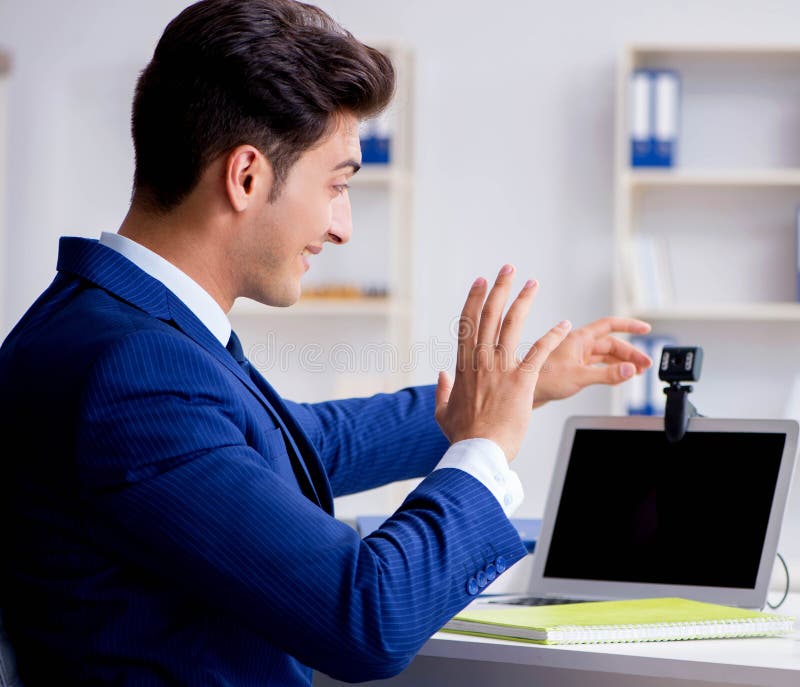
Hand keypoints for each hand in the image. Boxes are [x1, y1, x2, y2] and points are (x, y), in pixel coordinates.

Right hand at [434, 265, 570, 462]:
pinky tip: (564, 324)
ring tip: (533, 284)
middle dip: (499, 288)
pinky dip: (553, 335)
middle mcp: (480, 361)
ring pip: (512, 325)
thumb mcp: (442, 413)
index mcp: (463, 366)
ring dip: (523, 301)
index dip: (474, 300)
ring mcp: (501, 368)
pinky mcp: (522, 380)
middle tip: (507, 269)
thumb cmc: (462, 436)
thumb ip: (441, 391)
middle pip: (489, 315)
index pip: (467, 324)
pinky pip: (540, 350)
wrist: (478, 451)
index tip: (480, 282)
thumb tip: (441, 376)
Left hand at [532, 316, 652, 406]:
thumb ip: (606, 374)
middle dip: (629, 353)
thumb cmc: (542, 380)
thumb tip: (629, 369)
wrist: (521, 393)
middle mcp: (577, 345)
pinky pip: (596, 366)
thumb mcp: (579, 377)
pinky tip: (617, 376)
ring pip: (603, 356)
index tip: (645, 328)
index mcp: (578, 339)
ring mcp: (574, 357)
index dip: (629, 325)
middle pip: (610, 344)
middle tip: (645, 365)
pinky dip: (609, 370)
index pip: (609, 325)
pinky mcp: (571, 369)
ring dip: (621, 362)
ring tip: (636, 372)